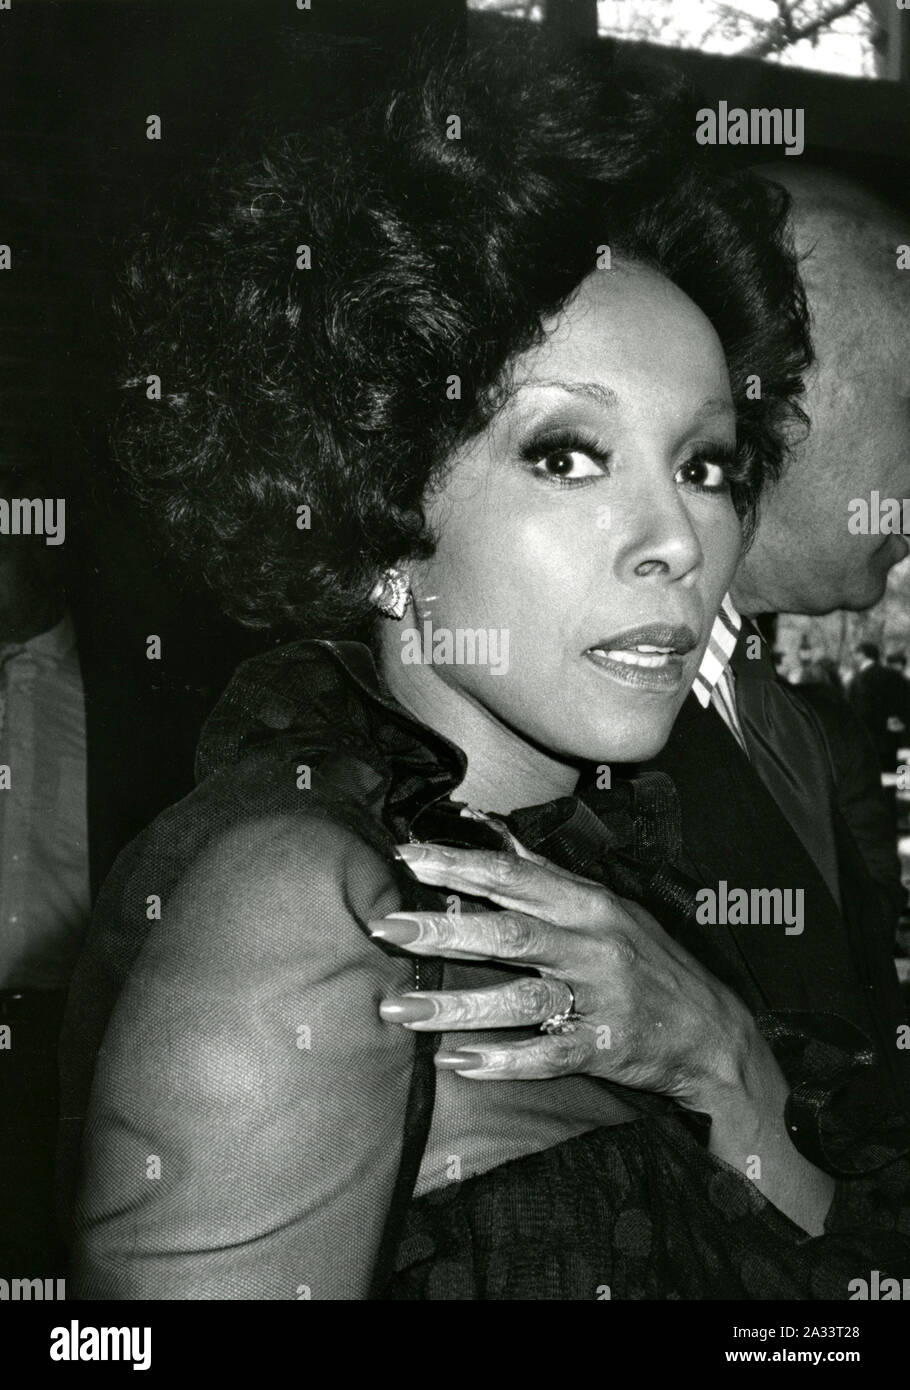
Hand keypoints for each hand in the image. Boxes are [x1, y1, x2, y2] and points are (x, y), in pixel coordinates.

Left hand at [370, 840, 755, 1112]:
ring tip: (397, 1009)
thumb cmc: (646, 961)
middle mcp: (591, 945)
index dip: (457, 864)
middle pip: (509, 933)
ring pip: (519, 998)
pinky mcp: (604, 1048)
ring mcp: (598, 998)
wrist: (714, 1032)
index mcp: (586, 904)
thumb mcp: (605, 907)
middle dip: (443, 929)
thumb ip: (545, 876)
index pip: (514, 875)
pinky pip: (548, 1057)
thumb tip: (489, 834)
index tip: (403, 856)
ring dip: (455, 1004)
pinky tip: (457, 1063)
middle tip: (386, 927)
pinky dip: (503, 1061)